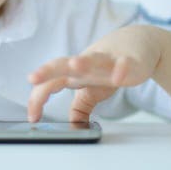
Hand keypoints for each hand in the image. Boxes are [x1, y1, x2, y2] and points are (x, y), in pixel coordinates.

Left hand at [26, 26, 161, 122]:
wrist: (138, 43)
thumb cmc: (109, 66)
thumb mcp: (92, 90)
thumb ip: (80, 107)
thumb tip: (74, 127)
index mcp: (74, 73)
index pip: (50, 83)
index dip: (38, 98)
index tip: (33, 117)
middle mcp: (87, 65)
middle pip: (62, 65)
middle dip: (47, 71)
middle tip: (32, 78)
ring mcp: (107, 61)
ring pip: (93, 59)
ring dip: (83, 62)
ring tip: (75, 65)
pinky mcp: (129, 60)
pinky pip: (125, 64)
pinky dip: (121, 69)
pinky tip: (118, 77)